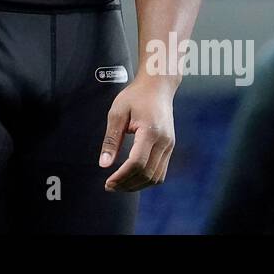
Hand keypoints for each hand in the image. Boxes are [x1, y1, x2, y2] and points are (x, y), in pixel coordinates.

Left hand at [98, 76, 176, 191]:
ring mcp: (169, 146)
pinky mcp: (169, 147)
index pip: (137, 163)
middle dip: (127, 184)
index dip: (122, 176)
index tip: (108, 182)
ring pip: (156, 177)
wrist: (158, 86)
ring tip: (119, 185)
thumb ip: (111, 140)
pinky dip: (146, 179)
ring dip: (137, 185)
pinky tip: (132, 177)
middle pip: (147, 174)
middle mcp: (164, 141)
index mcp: (150, 132)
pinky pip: (160, 171)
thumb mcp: (117, 113)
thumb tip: (104, 164)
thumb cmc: (136, 96)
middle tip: (110, 186)